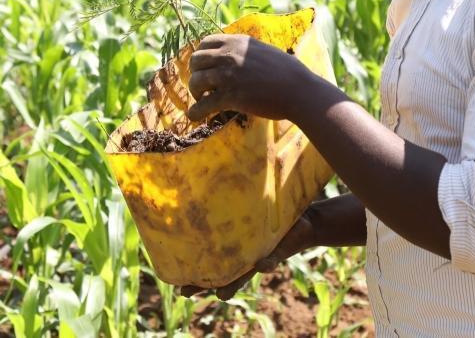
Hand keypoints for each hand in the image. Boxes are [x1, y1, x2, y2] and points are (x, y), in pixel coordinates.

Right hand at [178, 205, 317, 299]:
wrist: (303, 219)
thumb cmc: (270, 209)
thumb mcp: (248, 203)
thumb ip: (233, 197)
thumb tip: (204, 178)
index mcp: (231, 244)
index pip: (208, 258)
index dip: (191, 264)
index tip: (171, 271)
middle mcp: (242, 256)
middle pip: (218, 274)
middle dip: (202, 284)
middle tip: (184, 292)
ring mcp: (258, 256)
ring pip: (241, 276)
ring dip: (232, 285)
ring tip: (221, 295)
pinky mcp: (277, 253)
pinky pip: (271, 261)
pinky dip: (267, 264)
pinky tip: (262, 265)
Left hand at [187, 33, 313, 121]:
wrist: (298, 90)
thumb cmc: (287, 71)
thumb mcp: (263, 50)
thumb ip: (245, 49)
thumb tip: (236, 52)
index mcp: (237, 42)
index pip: (205, 42)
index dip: (201, 56)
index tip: (203, 67)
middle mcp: (229, 55)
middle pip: (196, 60)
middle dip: (195, 73)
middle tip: (202, 85)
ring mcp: (228, 76)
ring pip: (196, 81)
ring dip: (195, 91)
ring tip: (201, 99)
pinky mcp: (230, 97)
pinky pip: (203, 105)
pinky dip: (195, 112)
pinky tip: (194, 116)